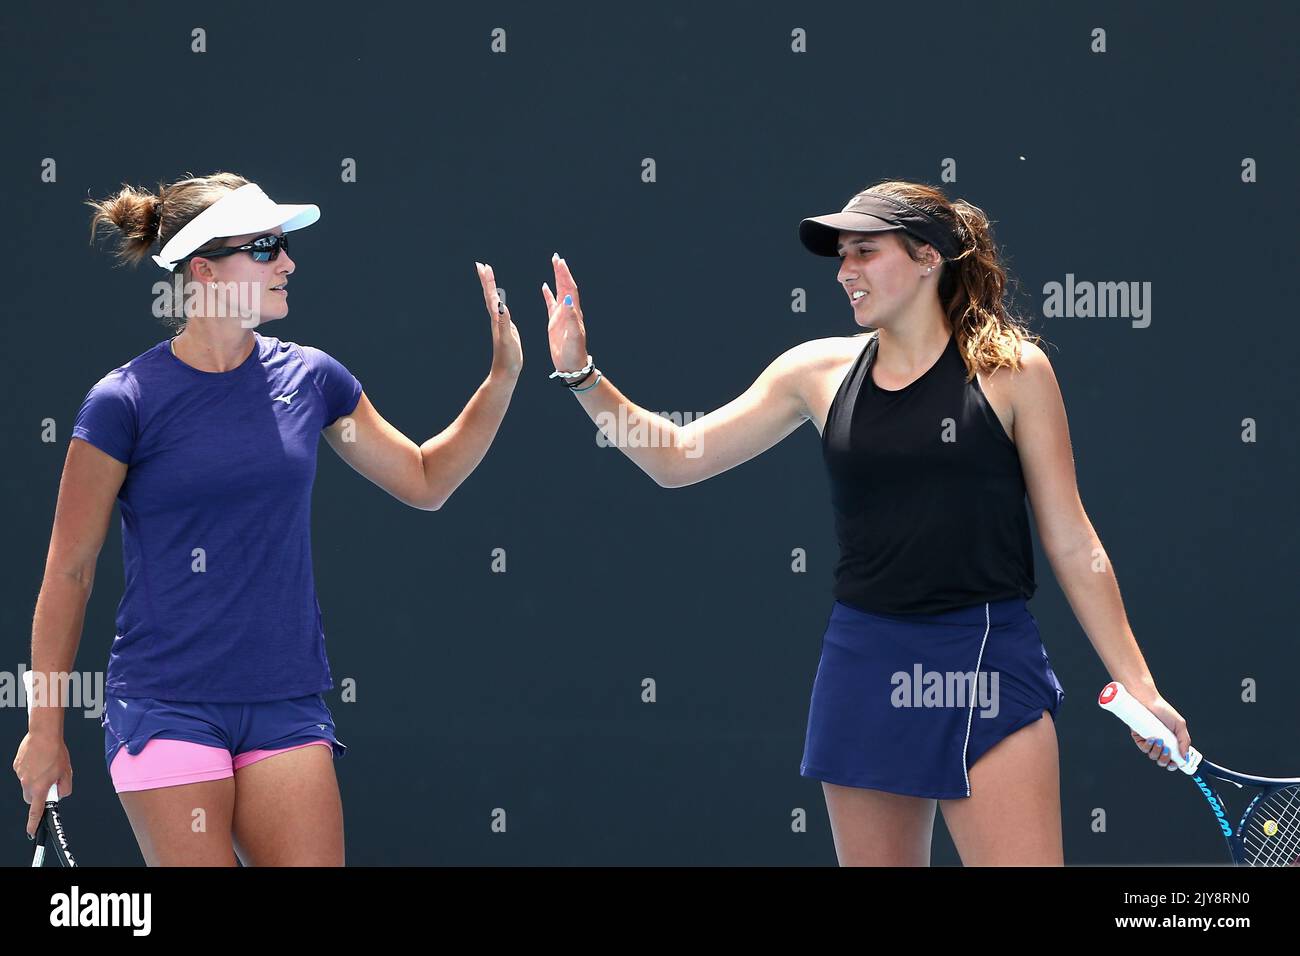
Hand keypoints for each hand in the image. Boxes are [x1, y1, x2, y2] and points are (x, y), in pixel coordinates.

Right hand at [13, 731, 72, 837]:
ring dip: (36, 780)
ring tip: (46, 765)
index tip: (31, 831)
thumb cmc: (56, 752)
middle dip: (39, 795)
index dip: (33, 823)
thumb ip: (65, 788)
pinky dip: (31, 770)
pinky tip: (39, 760)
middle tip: (49, 783)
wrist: (44, 734)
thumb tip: (60, 794)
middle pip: (31, 797)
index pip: (36, 811)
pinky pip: (24, 773)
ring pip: (28, 784)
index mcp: (40, 787)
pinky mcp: (16, 765)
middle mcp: (27, 783)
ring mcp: (20, 774)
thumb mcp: (67, 772)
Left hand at [475, 261, 521, 379]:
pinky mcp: (506, 328)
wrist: (505, 372)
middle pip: (489, 295)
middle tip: (482, 265)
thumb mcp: (508, 339)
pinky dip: (500, 301)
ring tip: (489, 276)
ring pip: (493, 301)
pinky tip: (500, 300)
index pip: (491, 296)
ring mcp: (500, 323)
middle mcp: (496, 319)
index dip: (488, 281)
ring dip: (491, 288)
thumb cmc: (507, 358)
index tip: (484, 266)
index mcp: (497, 319)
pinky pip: (501, 310)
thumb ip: (505, 322)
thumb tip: (501, 306)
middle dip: (486, 280)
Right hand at [542, 253, 587, 373]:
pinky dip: (548, 294)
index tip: (559, 262)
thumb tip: (566, 298)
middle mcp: (568, 311)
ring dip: (556, 278)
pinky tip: (544, 286)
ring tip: (553, 265)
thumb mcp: (573, 335)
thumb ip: (571, 317)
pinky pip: (551, 303)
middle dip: (561, 271)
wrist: (571, 365)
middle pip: (565, 286)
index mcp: (573, 312)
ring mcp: (561, 316)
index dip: (565, 275)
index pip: (569, 288)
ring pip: (559, 292)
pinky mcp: (554, 322)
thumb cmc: (573, 352)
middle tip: (556, 257)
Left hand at [1128, 691, 1191, 771]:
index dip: (1174, 765)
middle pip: (1163, 761)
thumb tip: (1185, 757)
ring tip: (1159, 741)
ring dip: (1157, 752)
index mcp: (1172, 743)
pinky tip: (1152, 739)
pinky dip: (1148, 746)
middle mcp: (1161, 744)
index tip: (1175, 763)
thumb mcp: (1179, 725)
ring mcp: (1150, 742)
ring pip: (1153, 756)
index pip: (1173, 759)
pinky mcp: (1139, 738)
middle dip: (1165, 760)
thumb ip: (1185, 741)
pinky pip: (1143, 748)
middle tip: (1167, 750)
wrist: (1148, 701)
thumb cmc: (1164, 711)